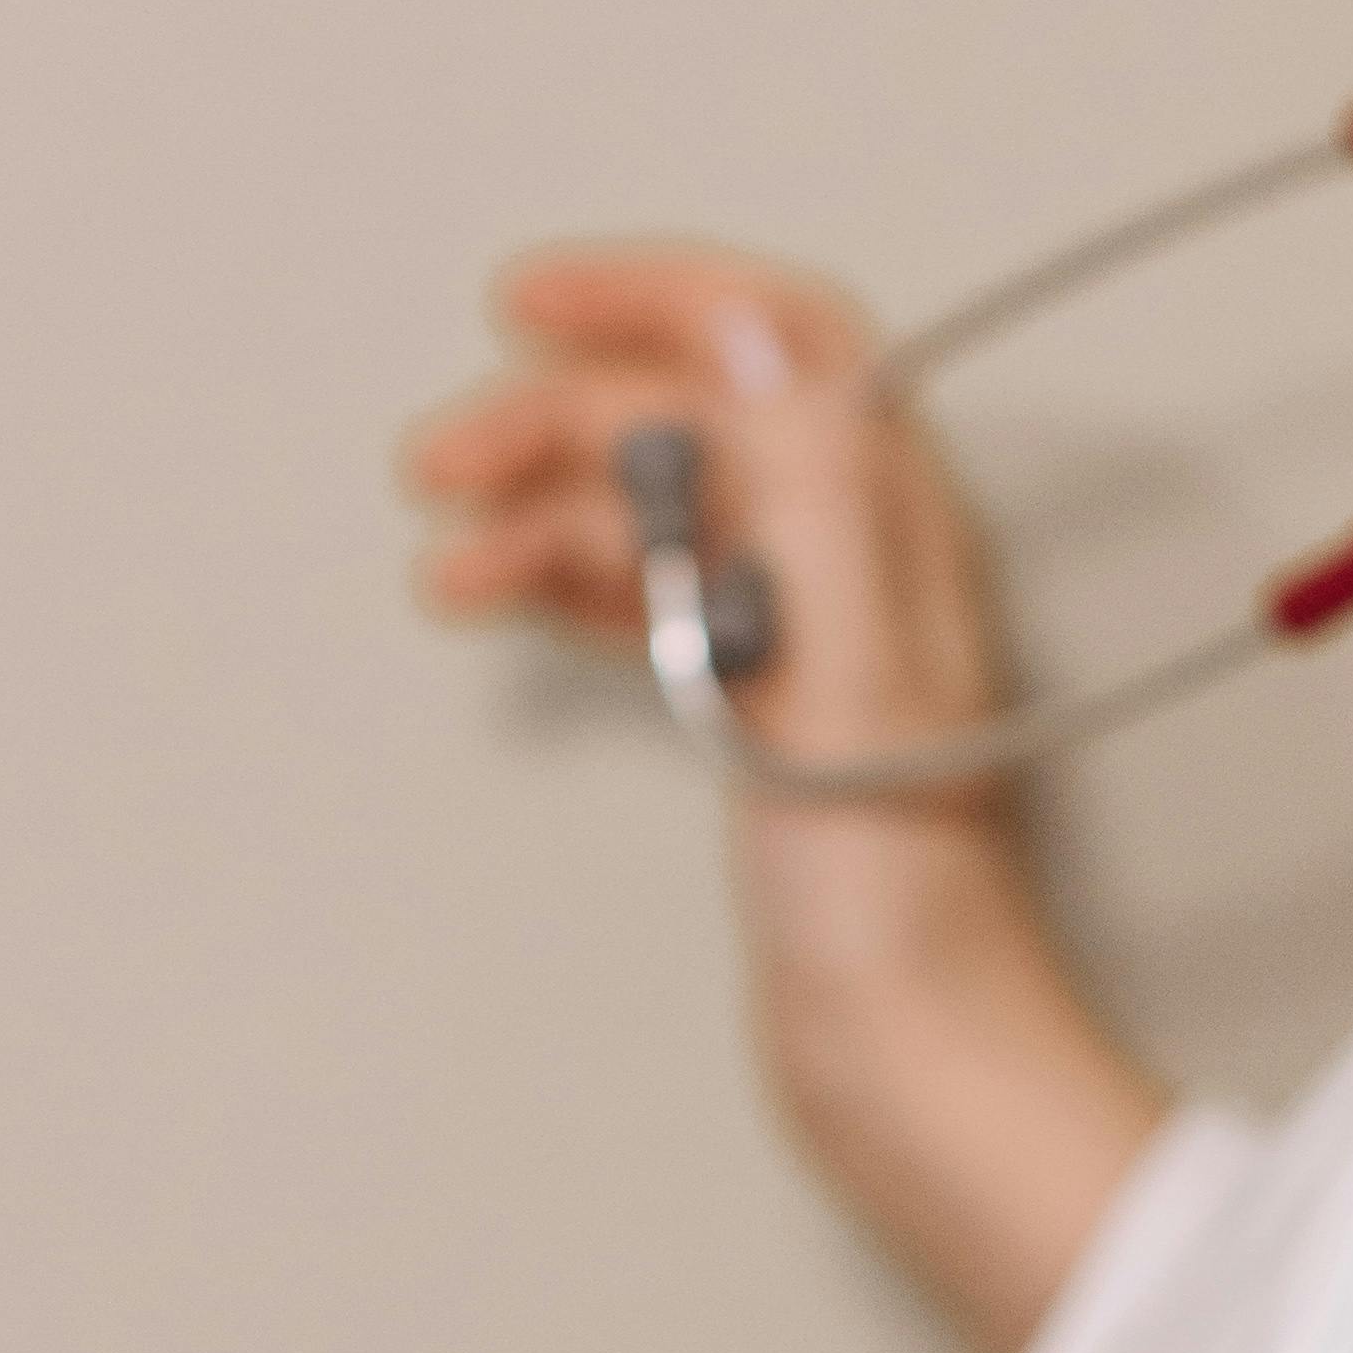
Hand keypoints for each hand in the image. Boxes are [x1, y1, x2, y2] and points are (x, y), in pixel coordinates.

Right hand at [400, 242, 1162, 1352]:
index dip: (658, 297)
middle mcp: (857, 562)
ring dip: (543, 506)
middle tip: (441, 461)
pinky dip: (564, 580)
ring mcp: (805, 636)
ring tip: (445, 553)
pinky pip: (649, 596)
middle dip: (562, 415)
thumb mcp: (847, 672)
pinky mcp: (759, 711)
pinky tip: (496, 595)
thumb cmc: (902, 899)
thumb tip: (764, 330)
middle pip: (696, 422)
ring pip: (657, 511)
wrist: (911, 1056)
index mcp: (893, 526)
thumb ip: (814, 491)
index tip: (532, 303)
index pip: (782, 339)